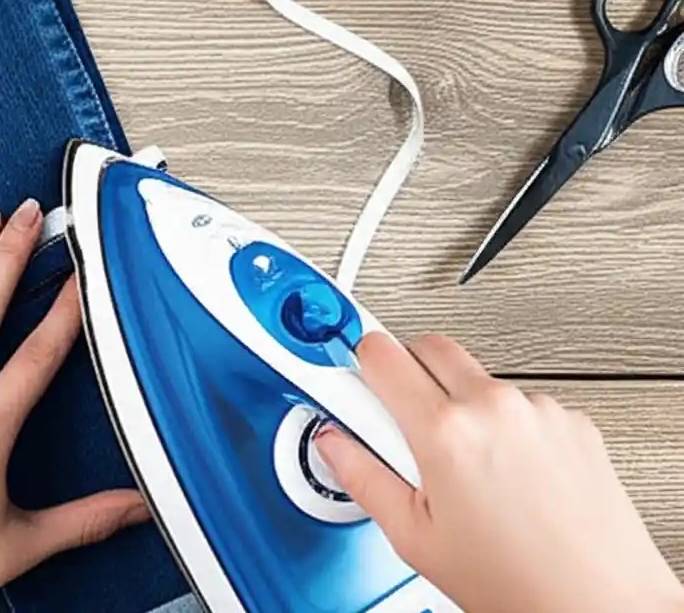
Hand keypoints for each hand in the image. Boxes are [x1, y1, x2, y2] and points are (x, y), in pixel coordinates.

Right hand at [315, 333, 683, 612]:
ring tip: (458, 466)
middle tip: (395, 418)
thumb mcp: (414, 538)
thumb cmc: (516, 584)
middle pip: (427, 346)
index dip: (354, 362)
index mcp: (444, 431)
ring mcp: (539, 410)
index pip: (379, 352)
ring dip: (456, 402)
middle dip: (403, 372)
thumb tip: (332, 444)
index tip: (346, 378)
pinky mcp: (573, 422)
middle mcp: (493, 406)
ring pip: (476, 377)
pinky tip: (504, 475)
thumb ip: (362, 477)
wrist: (601, 604)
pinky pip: (521, 403)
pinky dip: (504, 425)